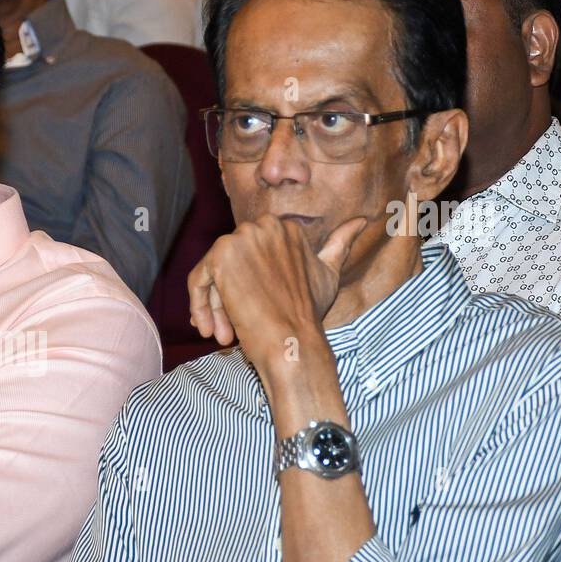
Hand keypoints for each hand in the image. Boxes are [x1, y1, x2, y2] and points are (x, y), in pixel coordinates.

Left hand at [187, 214, 366, 361]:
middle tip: (230, 333)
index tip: (248, 316)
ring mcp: (242, 238)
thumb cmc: (308, 315)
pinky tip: (209, 330)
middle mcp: (263, 225)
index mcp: (283, 228)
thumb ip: (339, 245)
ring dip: (214, 308)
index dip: (246, 289)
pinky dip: (199, 306)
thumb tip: (363, 220)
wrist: (292, 342)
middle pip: (229, 265)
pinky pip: (198, 281)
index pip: (248, 257)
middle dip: (227, 300)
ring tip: (223, 336)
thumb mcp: (328, 274)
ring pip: (213, 275)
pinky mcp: (220, 256)